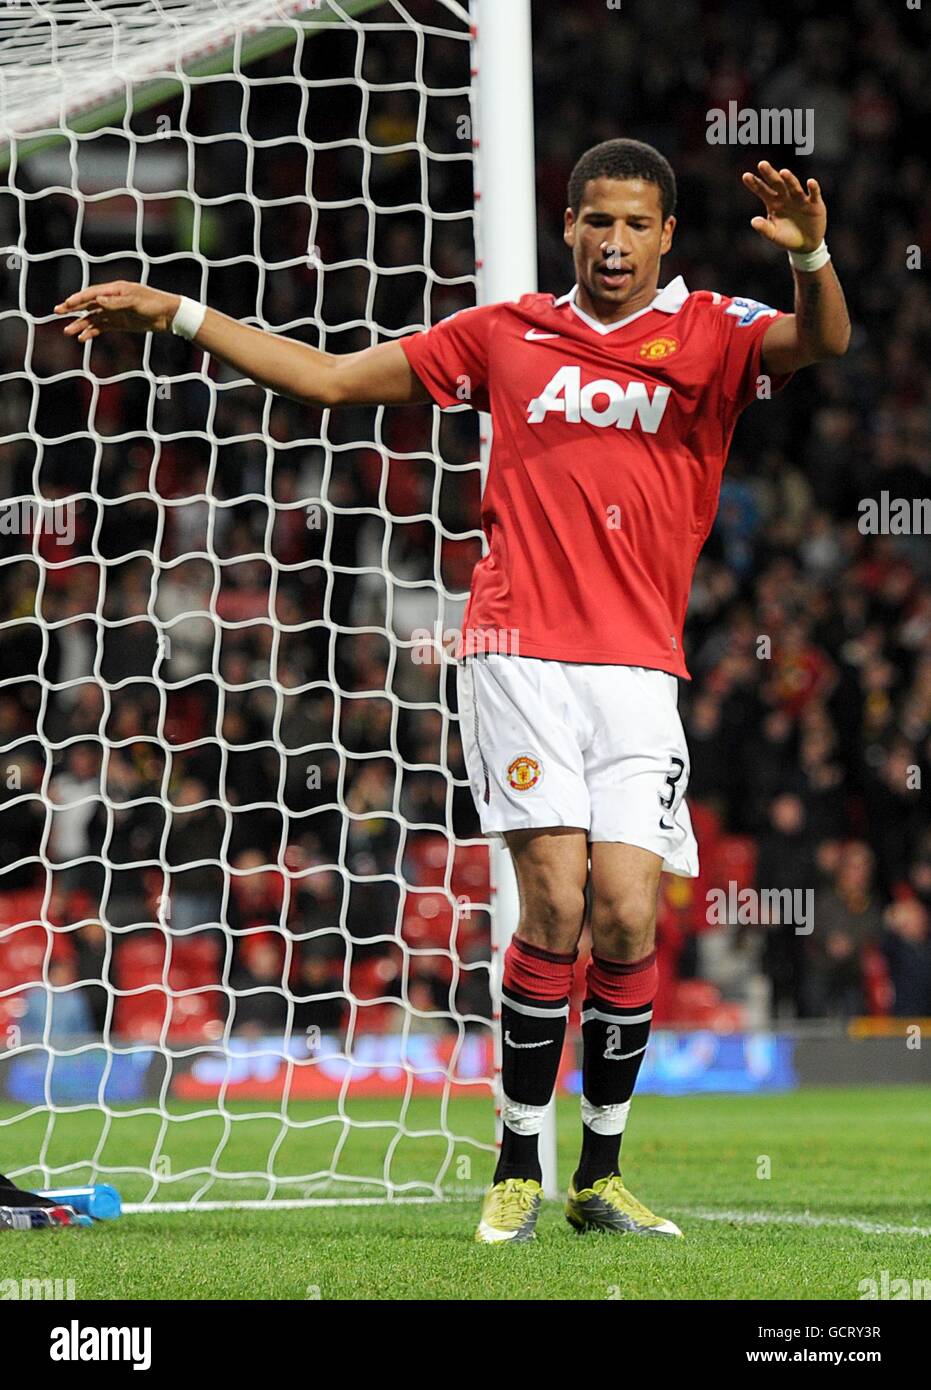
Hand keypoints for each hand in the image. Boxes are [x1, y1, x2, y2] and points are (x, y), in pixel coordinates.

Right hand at [53, 281, 181, 339]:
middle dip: (72, 309)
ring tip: (67, 332)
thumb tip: (97, 300)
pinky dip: (92, 332)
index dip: (78, 299)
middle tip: (56, 312)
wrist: (169, 315)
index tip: (66, 304)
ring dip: (80, 324)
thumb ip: (116, 303)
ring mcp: (115, 312)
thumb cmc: (153, 304)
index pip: (92, 293)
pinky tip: (83, 338)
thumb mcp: (135, 302)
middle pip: (88, 304)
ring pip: (93, 318)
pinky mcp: (119, 323)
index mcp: (115, 289)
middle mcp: (112, 299)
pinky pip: (102, 327)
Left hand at [741, 161, 826, 252]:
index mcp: (774, 203)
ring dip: (789, 179)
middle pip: (777, 184)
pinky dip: (813, 188)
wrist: (806, 245)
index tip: (746, 176)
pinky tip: (810, 182)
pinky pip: (814, 194)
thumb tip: (753, 221)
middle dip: (769, 174)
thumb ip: (764, 229)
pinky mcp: (815, 203)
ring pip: (794, 186)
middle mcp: (786, 197)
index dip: (754, 183)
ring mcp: (800, 199)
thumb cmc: (787, 238)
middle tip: (762, 164)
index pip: (762, 191)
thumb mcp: (774, 235)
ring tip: (783, 172)